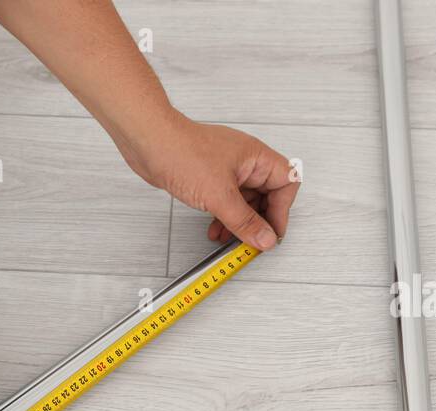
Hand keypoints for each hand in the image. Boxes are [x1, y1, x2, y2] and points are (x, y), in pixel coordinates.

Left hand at [119, 113, 299, 251]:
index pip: (286, 184)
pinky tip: (214, 229)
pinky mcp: (210, 177)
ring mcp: (227, 169)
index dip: (282, 211)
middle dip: (258, 221)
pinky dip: (223, 217)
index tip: (271, 233)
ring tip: (228, 240)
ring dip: (239, 222)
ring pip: (244, 201)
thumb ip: (244, 221)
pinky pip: (226, 201)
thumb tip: (265, 238)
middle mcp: (245, 161)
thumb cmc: (182, 153)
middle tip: (251, 241)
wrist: (149, 143)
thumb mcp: (219, 196)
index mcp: (257, 157)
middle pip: (266, 196)